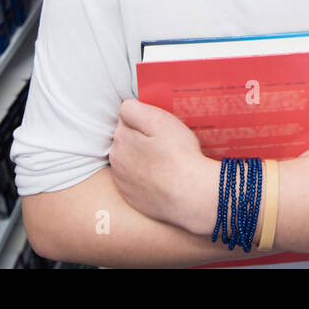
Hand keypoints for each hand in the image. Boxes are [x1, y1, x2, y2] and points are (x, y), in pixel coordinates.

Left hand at [110, 99, 214, 234]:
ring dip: (143, 159)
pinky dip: (147, 178)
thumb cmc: (179, 155)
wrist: (192, 196)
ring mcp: (123, 182)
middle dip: (142, 138)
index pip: (127, 117)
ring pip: (132, 161)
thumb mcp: (159, 121)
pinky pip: (138, 182)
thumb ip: (134, 110)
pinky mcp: (133, 199)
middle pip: (128, 139)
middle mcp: (116, 161)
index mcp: (121, 139)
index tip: (161, 127)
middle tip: (167, 143)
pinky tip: (164, 179)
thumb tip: (124, 109)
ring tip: (167, 162)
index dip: (146, 119)